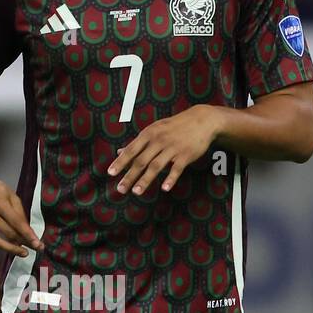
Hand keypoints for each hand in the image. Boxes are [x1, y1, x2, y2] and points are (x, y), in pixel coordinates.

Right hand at [0, 168, 44, 262]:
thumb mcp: (11, 195)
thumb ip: (20, 213)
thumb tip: (29, 233)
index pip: (16, 222)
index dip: (28, 235)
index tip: (38, 245)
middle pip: (8, 233)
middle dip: (23, 243)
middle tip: (34, 249)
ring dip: (10, 249)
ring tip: (23, 253)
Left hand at [108, 104, 222, 195]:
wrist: (201, 120)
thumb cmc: (174, 127)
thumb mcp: (154, 130)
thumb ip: (137, 143)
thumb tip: (119, 152)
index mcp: (149, 134)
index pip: (131, 150)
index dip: (120, 162)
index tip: (110, 173)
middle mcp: (159, 141)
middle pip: (141, 161)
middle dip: (129, 176)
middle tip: (120, 189)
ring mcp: (173, 148)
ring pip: (156, 166)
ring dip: (145, 180)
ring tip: (136, 192)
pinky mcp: (186, 155)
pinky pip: (177, 169)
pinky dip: (171, 179)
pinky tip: (164, 189)